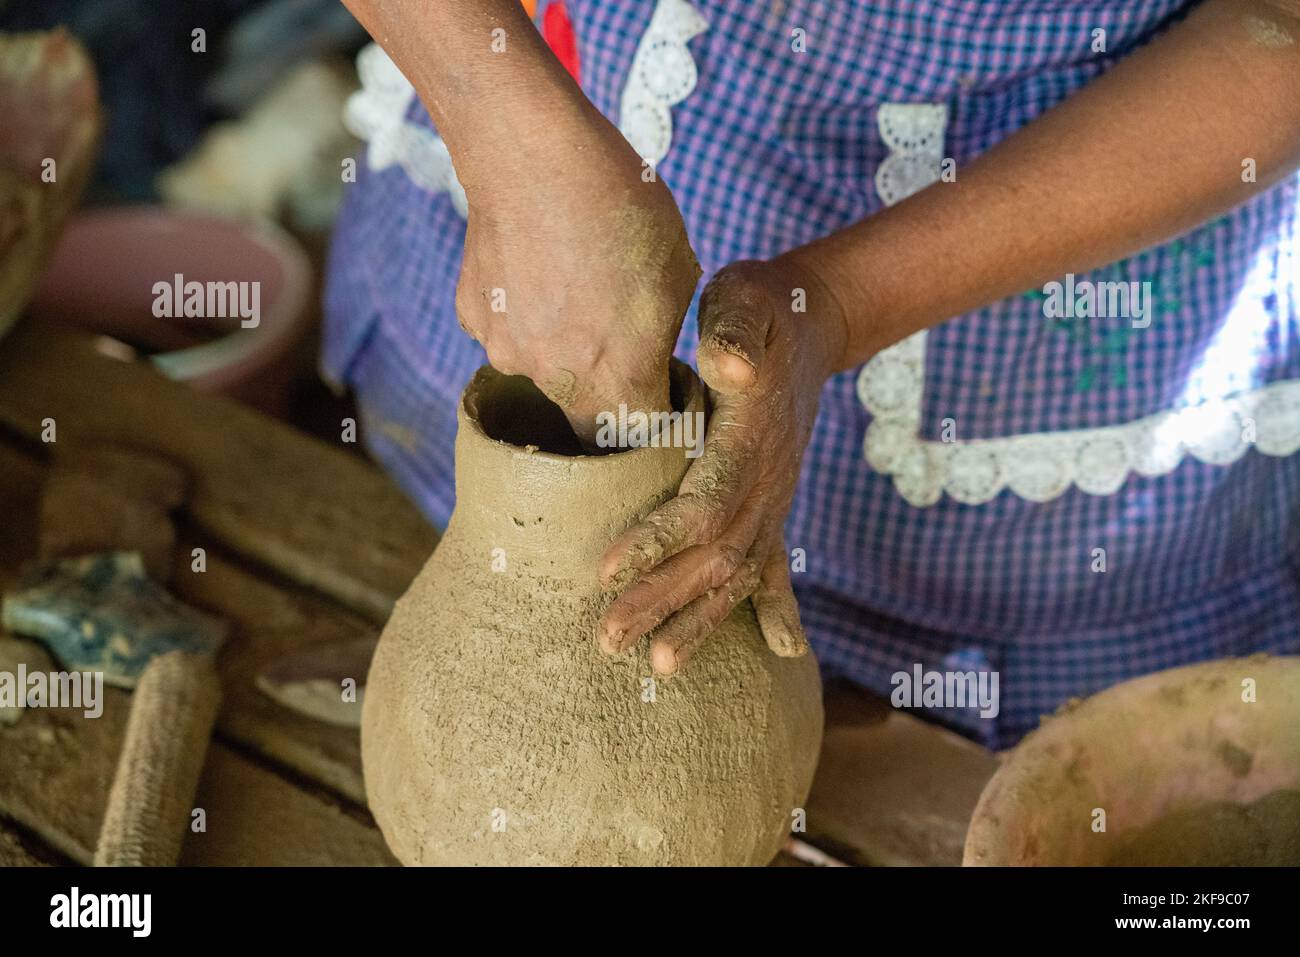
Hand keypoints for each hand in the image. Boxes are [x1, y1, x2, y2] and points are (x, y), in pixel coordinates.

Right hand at [455, 120, 700, 444]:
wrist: (532, 152)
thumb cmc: (620, 208)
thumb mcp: (677, 274)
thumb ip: (663, 337)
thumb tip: (650, 358)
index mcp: (616, 383)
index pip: (639, 436)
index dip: (654, 418)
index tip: (659, 393)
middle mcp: (555, 382)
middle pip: (585, 413)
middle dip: (604, 387)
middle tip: (618, 335)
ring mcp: (506, 351)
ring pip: (543, 370)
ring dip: (561, 345)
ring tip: (575, 283)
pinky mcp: (472, 318)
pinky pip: (509, 332)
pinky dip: (524, 313)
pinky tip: (537, 266)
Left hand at [596, 253, 848, 673]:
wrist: (810, 321)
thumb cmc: (760, 309)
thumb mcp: (746, 301)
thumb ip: (736, 330)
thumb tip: (729, 366)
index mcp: (751, 437)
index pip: (704, 503)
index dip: (658, 540)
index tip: (608, 570)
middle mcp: (769, 479)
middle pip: (715, 556)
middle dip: (661, 600)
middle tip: (608, 639)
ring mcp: (776, 497)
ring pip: (739, 573)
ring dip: (699, 621)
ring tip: (658, 668)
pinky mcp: (774, 503)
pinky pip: (775, 564)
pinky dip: (777, 609)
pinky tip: (783, 651)